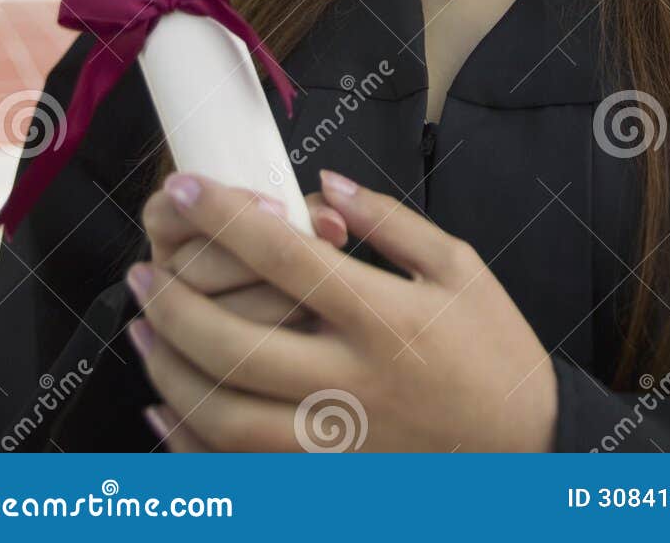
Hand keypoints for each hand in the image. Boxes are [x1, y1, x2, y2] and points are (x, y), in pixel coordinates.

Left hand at [126, 168, 557, 452]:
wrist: (528, 453)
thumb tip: (326, 185)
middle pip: (233, 340)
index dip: (223, 217)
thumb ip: (390, 221)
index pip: (282, 257)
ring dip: (168, 370)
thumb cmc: (495, 351)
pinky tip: (164, 409)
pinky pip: (238, 471)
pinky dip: (190, 442)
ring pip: (221, 413)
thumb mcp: (459, 267)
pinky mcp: (325, 484)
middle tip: (142, 271)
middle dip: (172, 301)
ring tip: (142, 330)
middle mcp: (349, 381)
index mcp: (382, 315)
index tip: (184, 188)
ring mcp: (333, 444)